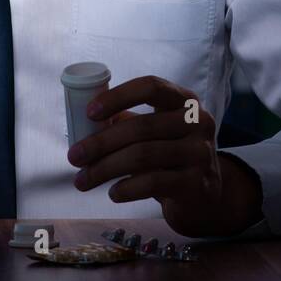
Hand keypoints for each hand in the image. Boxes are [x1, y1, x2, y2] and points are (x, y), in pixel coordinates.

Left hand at [67, 75, 264, 237]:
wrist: (206, 193)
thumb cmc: (170, 155)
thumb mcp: (155, 132)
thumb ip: (126, 122)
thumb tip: (82, 125)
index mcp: (184, 100)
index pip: (151, 87)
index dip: (118, 97)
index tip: (89, 112)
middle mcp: (197, 121)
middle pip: (141, 127)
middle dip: (100, 142)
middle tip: (74, 157)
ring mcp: (200, 152)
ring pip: (143, 156)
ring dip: (105, 169)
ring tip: (82, 181)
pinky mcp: (197, 183)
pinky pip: (153, 183)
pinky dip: (126, 189)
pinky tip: (113, 193)